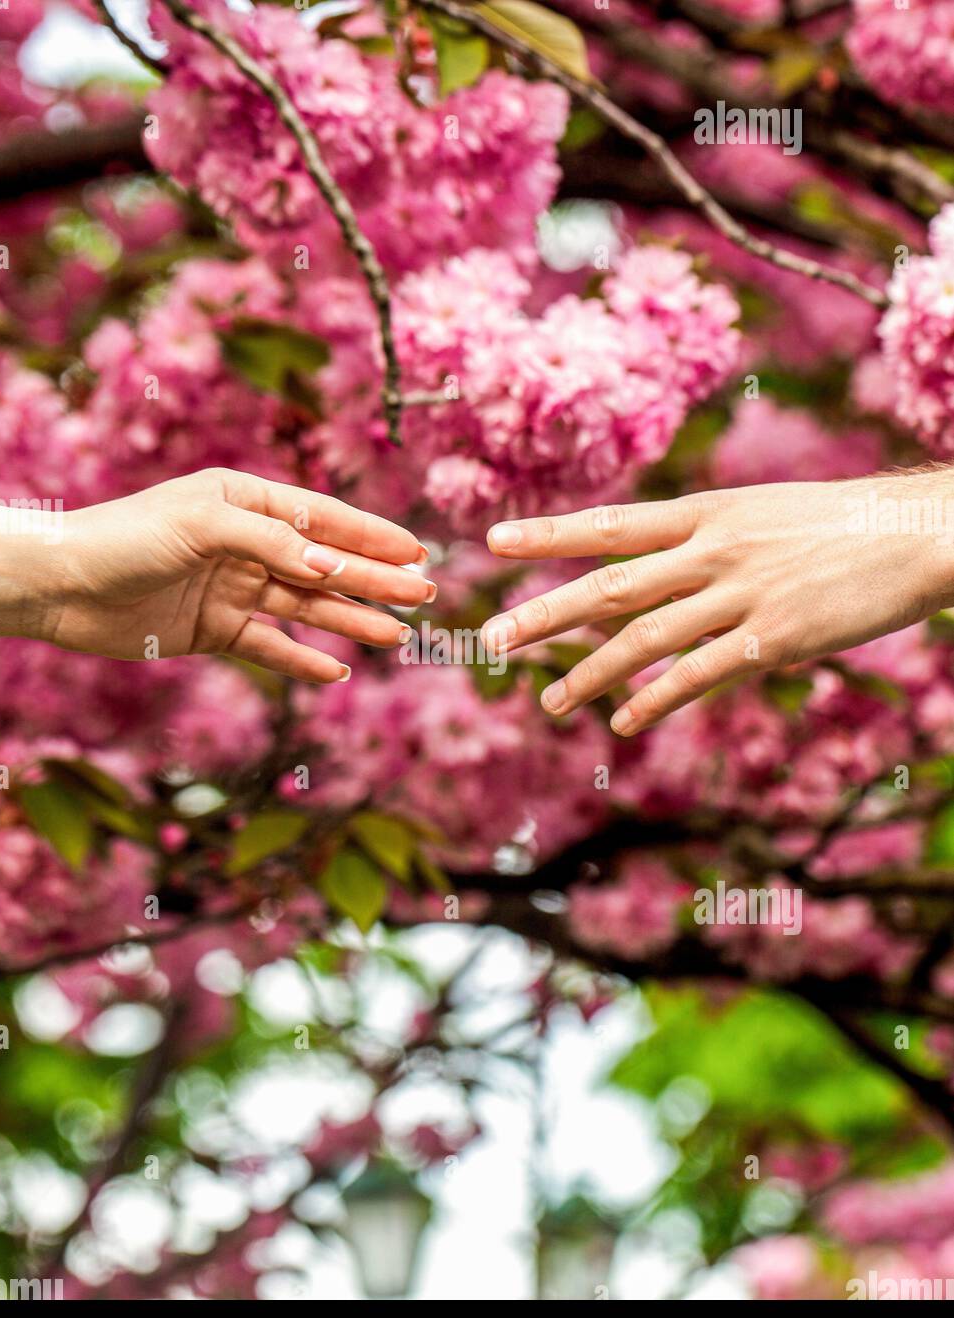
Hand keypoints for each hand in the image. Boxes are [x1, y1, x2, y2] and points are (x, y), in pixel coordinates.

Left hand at [0, 469, 432, 682]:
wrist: (60, 586)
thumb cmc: (126, 537)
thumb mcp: (204, 527)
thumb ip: (274, 545)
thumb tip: (334, 569)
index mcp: (244, 501)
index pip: (321, 519)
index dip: (371, 536)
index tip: (416, 551)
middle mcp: (244, 543)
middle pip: (323, 566)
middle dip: (374, 580)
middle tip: (423, 596)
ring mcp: (231, 588)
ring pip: (305, 608)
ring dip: (349, 621)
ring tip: (395, 637)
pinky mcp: (213, 630)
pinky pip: (269, 646)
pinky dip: (301, 660)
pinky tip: (337, 672)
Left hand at [482, 473, 953, 734]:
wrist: (918, 531)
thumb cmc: (841, 525)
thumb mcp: (763, 514)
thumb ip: (708, 542)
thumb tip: (662, 569)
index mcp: (708, 512)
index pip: (611, 524)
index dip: (548, 534)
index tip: (492, 541)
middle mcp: (714, 550)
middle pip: (612, 585)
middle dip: (545, 615)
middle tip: (490, 640)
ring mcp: (742, 594)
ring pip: (645, 639)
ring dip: (590, 673)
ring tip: (549, 701)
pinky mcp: (774, 638)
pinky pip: (699, 674)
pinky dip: (655, 700)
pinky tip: (623, 722)